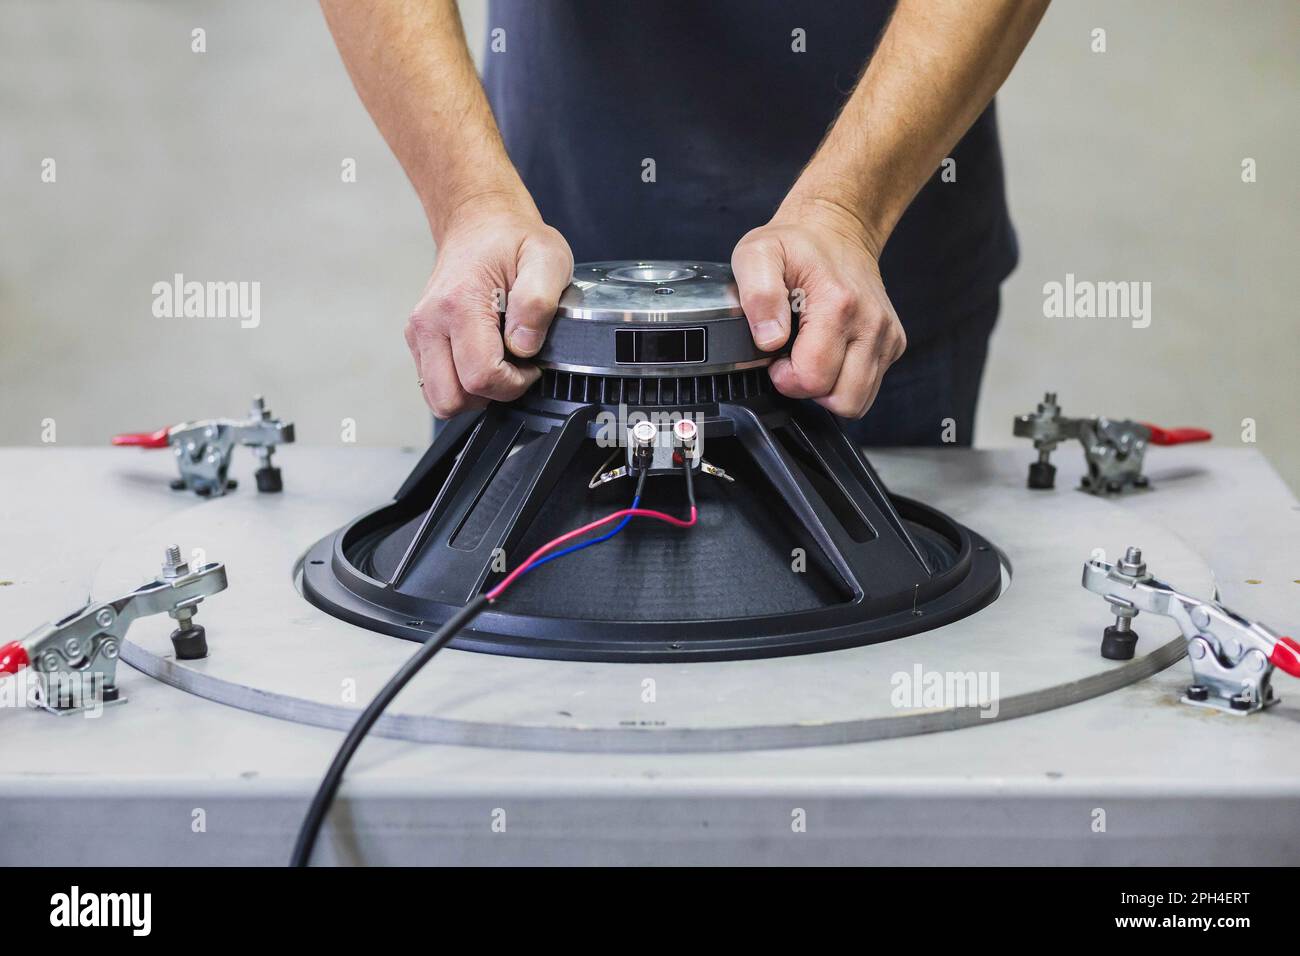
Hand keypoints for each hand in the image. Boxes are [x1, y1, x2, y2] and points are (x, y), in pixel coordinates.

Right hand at [405, 201, 572, 417]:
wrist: (480, 224)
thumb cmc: (513, 241)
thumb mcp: (546, 258)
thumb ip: (538, 302)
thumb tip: (523, 345)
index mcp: (458, 304)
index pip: (480, 377)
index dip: (514, 383)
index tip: (531, 363)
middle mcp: (429, 322)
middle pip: (451, 398)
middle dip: (490, 394)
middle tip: (514, 367)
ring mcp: (419, 333)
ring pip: (440, 399)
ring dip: (473, 393)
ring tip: (498, 361)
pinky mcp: (419, 341)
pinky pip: (436, 386)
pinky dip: (461, 383)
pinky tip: (482, 357)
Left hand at [731, 200, 905, 418]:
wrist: (838, 229)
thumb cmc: (798, 245)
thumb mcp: (757, 255)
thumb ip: (758, 296)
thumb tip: (769, 340)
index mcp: (838, 304)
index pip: (814, 378)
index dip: (786, 378)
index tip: (777, 357)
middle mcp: (870, 323)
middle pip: (843, 400)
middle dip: (811, 390)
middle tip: (794, 361)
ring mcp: (886, 335)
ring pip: (859, 400)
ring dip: (831, 389)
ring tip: (812, 357)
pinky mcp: (894, 343)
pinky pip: (870, 386)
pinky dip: (847, 379)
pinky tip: (831, 352)